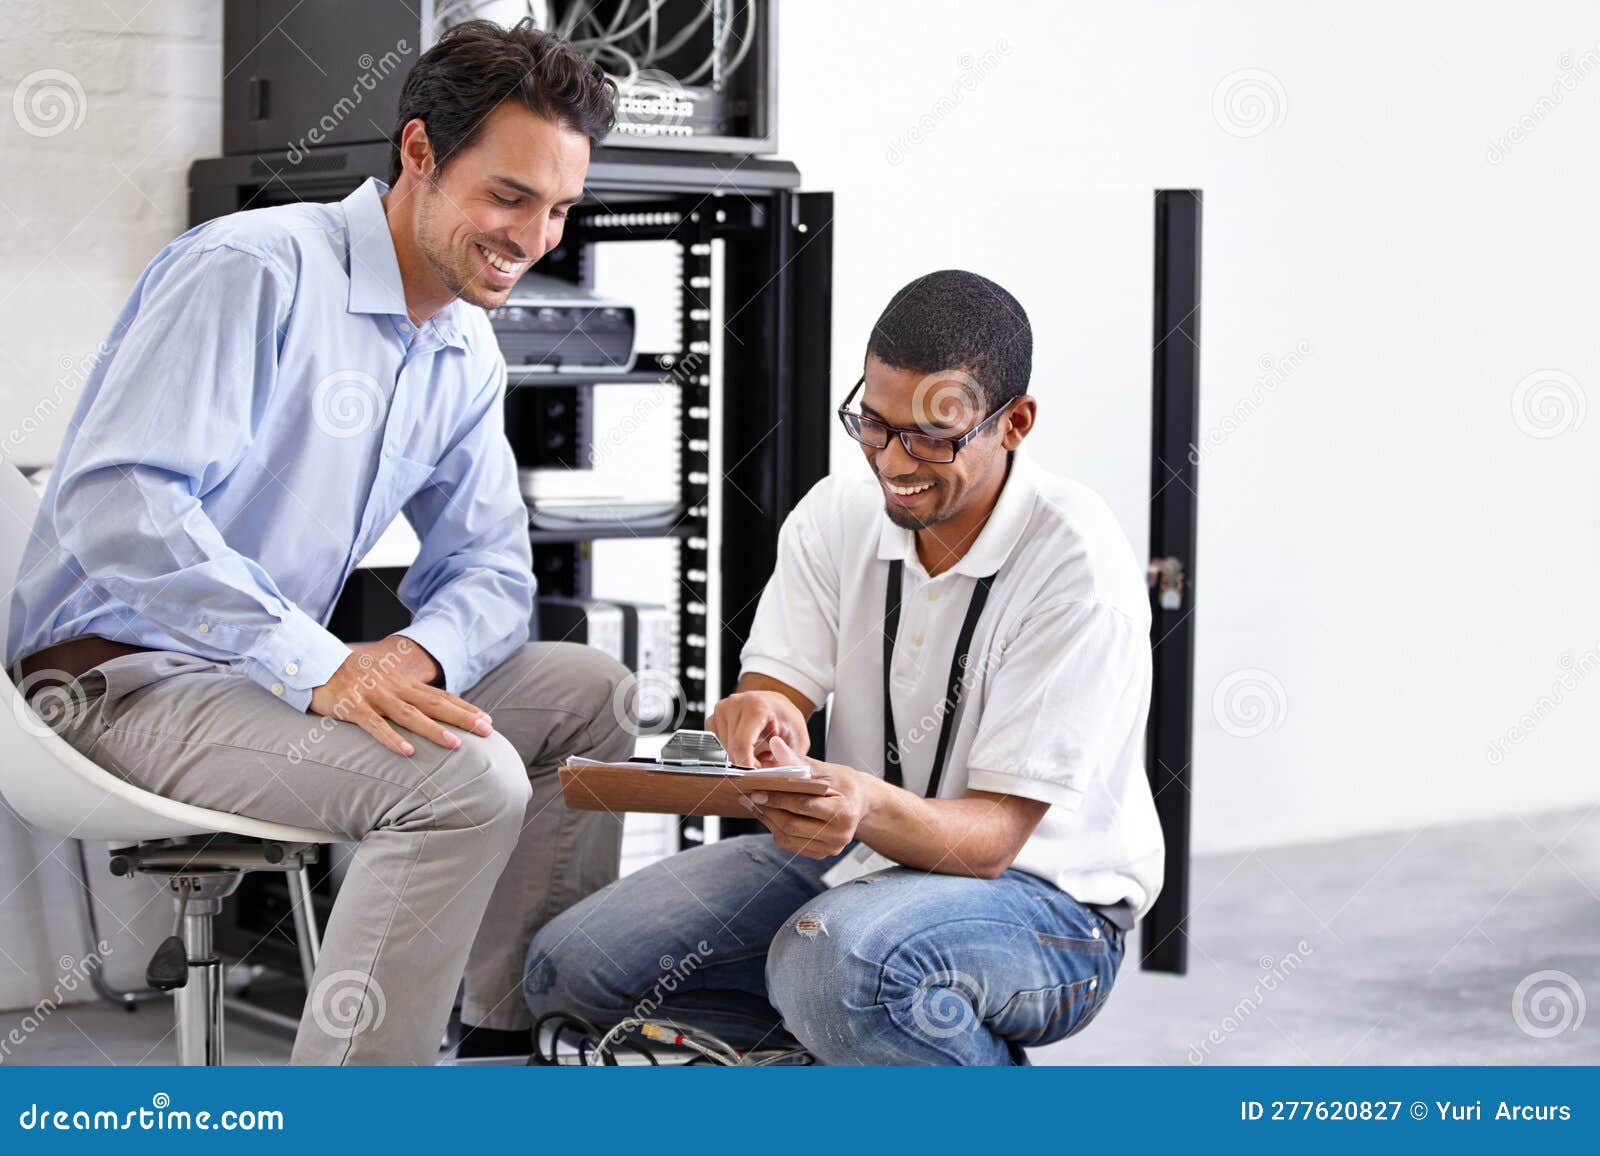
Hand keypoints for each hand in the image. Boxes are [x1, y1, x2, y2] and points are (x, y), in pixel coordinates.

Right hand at [310, 635, 492, 756]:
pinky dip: (392, 738)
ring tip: (456, 744)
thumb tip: (429, 708)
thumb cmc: (353, 677)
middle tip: (487, 730)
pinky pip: (375, 725)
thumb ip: (406, 693)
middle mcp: (395, 688)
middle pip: (435, 704)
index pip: (442, 696)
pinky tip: (408, 751)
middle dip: (463, 717)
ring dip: (434, 729)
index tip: (488, 720)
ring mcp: (375, 697)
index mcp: (404, 684)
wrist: (317, 663)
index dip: (465, 708)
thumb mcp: (385, 681)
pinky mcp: (353, 707)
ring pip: (410, 715)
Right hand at [707, 689, 809, 766]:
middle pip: (732, 750)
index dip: (747, 765)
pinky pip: (718, 745)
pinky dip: (731, 751)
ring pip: (724, 750)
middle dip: (747, 763)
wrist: (776, 704)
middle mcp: (735, 704)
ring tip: (757, 751)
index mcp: (756, 707)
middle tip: (764, 763)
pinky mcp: (713, 718)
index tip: (756, 776)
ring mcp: (722, 710)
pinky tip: (746, 745)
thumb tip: (771, 774)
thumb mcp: (798, 739)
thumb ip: (787, 758)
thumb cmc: (787, 719)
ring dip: (740, 757)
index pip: (741, 744)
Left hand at [738, 735, 878, 858]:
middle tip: (750, 797)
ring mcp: (830, 847)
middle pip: (792, 825)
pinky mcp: (821, 853)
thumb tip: (775, 745)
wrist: (860, 803)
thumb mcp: (825, 770)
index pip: (803, 805)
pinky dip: (776, 829)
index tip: (757, 791)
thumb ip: (798, 761)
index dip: (777, 798)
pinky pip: (790, 844)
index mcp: (844, 812)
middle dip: (768, 810)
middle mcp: (839, 835)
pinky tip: (770, 815)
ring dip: (768, 820)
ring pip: (787, 838)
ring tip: (756, 804)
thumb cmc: (845, 785)